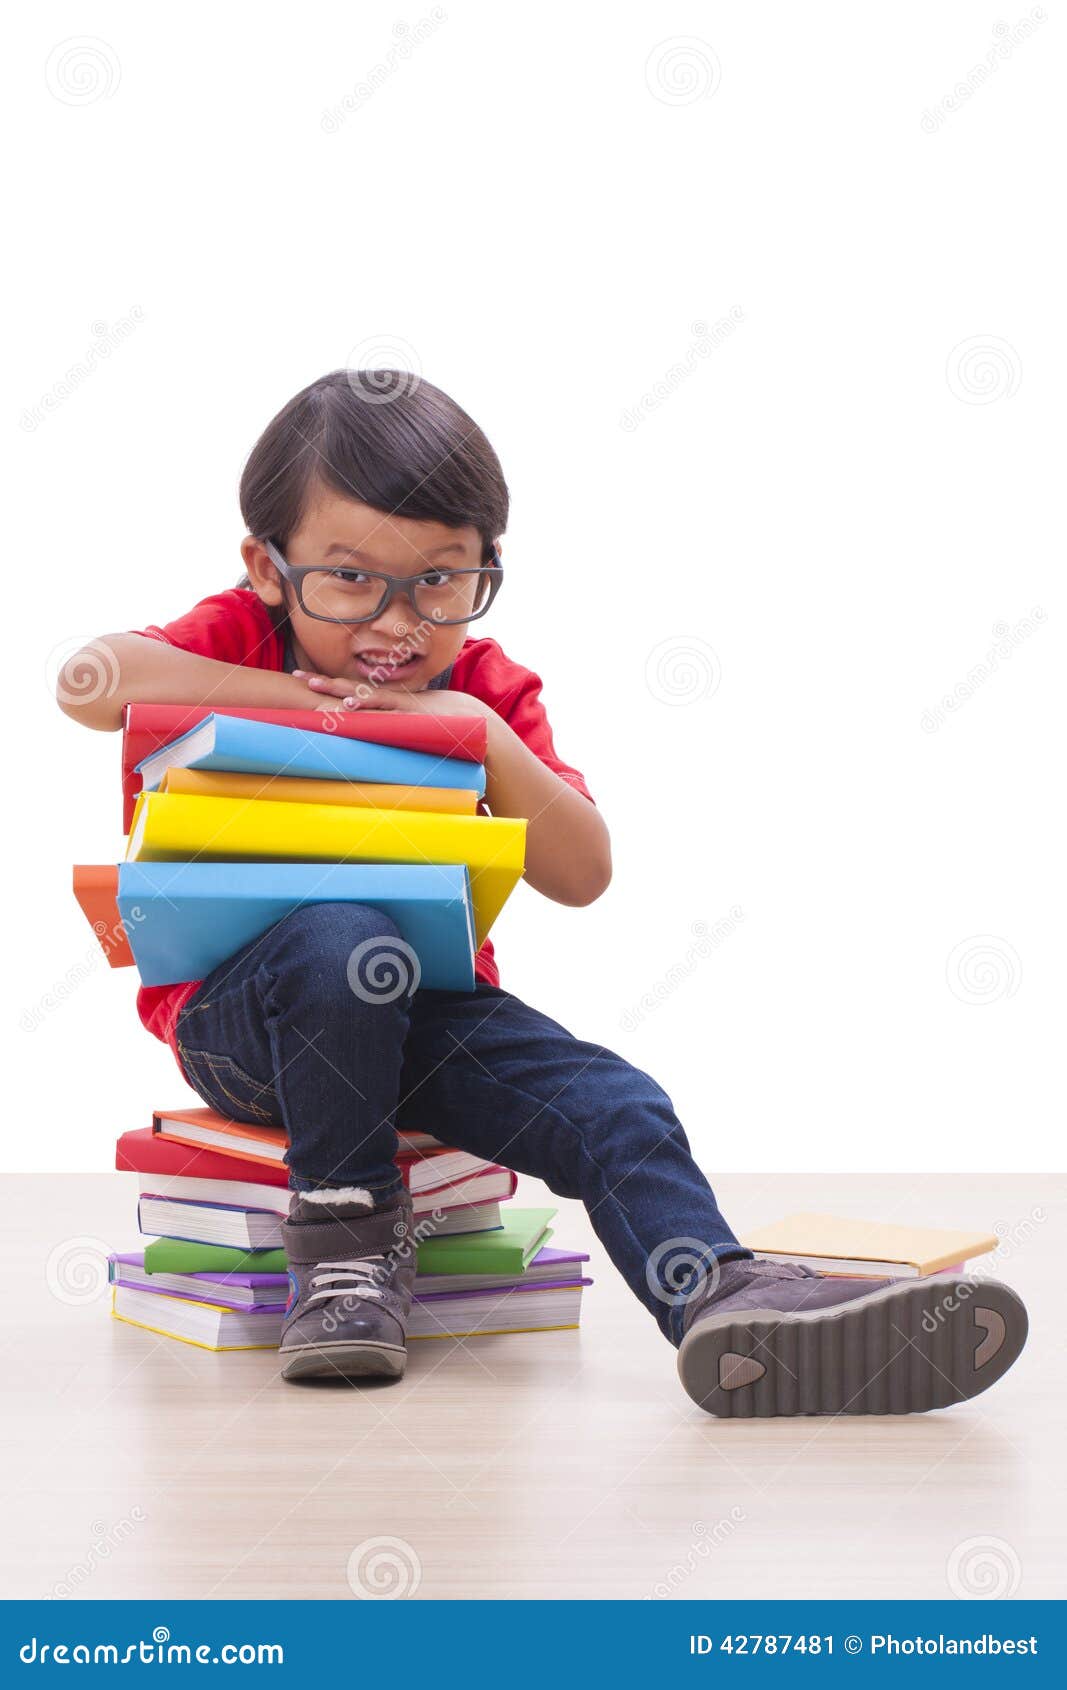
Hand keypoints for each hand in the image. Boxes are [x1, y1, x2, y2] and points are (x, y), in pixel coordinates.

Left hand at [292, 670, 494, 717]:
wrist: (469, 722)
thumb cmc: (436, 725)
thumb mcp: (406, 725)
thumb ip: (387, 726)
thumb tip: (367, 734)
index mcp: (385, 701)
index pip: (350, 690)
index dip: (327, 684)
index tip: (303, 679)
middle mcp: (388, 699)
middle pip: (349, 687)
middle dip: (323, 681)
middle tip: (297, 675)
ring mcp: (396, 705)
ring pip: (361, 694)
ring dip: (337, 689)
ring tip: (314, 685)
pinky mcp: (406, 713)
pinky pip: (382, 708)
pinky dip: (365, 704)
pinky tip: (349, 703)